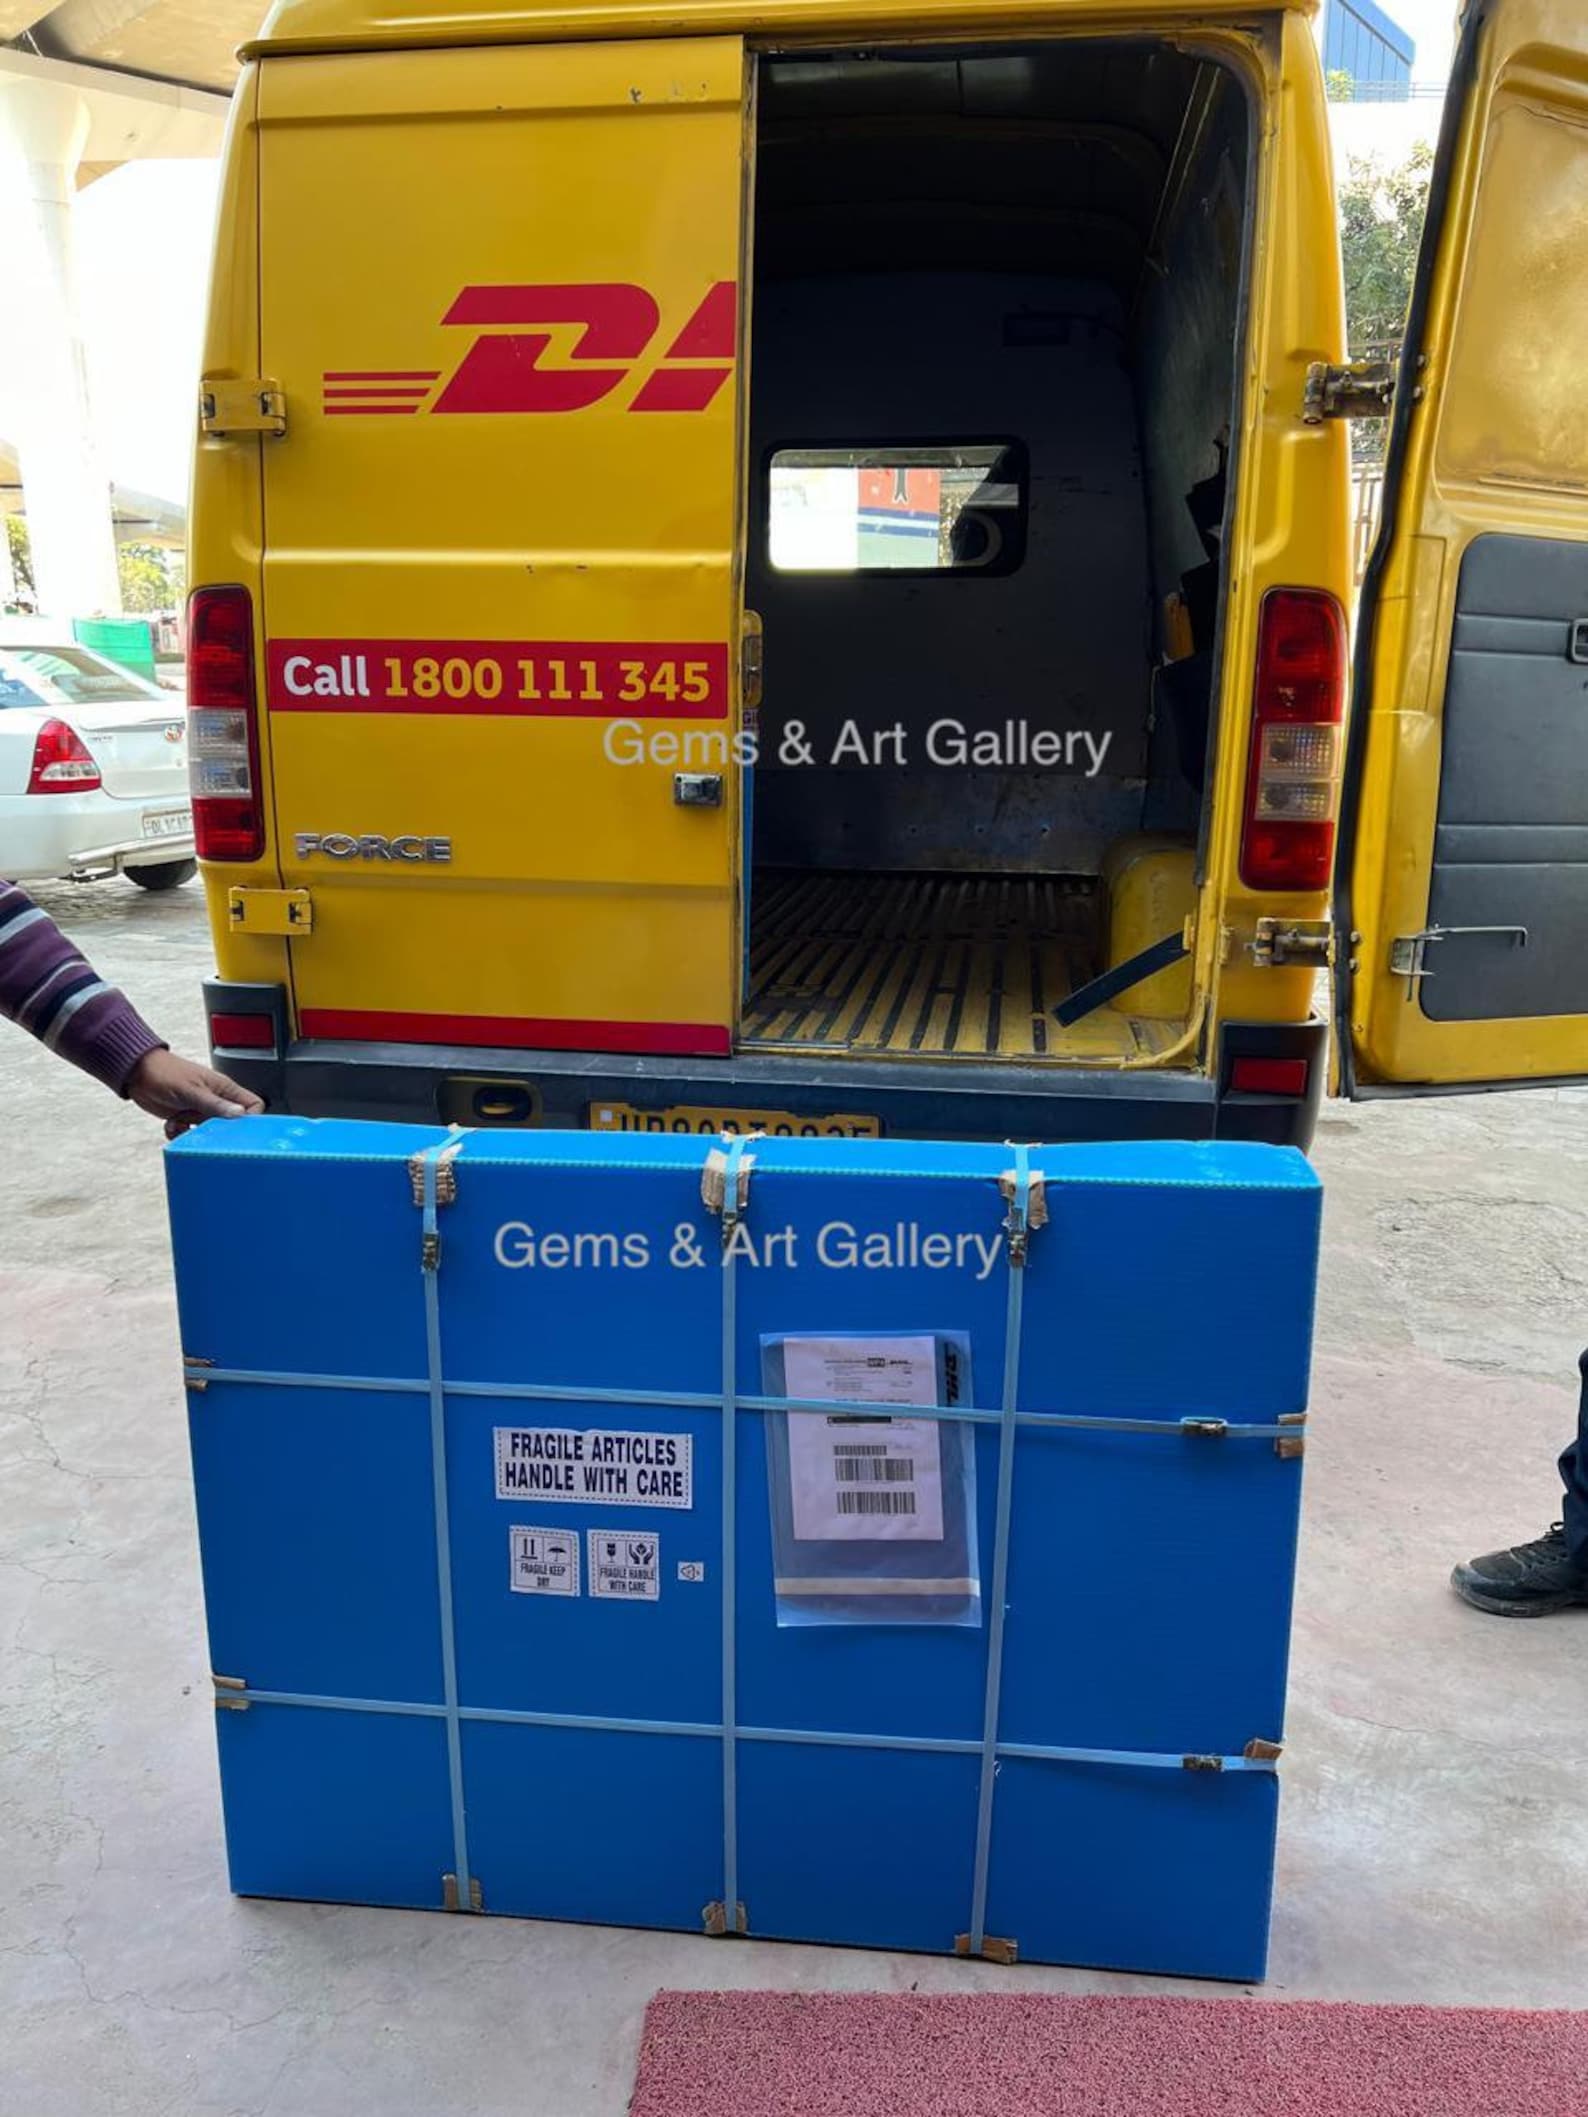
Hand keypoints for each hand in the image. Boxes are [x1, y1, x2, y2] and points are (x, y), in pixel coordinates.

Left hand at [126, 1047, 264, 1138]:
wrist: (137, 1072)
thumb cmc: (164, 1072)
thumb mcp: (191, 1090)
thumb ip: (215, 1104)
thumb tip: (240, 1114)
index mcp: (224, 1088)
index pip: (253, 1105)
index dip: (250, 1118)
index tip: (235, 1128)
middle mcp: (216, 1100)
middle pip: (231, 1124)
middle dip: (216, 1132)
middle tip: (202, 1128)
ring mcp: (201, 1110)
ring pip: (210, 1132)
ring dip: (195, 1134)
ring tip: (181, 1123)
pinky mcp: (186, 1118)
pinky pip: (191, 1134)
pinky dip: (180, 1134)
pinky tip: (172, 1124)